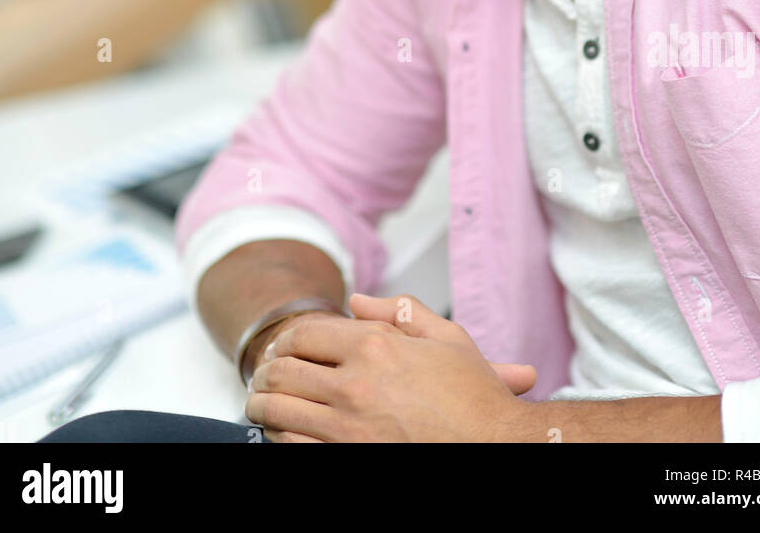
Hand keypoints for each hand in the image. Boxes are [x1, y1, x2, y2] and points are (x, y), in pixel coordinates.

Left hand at [244, 291, 535, 441]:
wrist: (498, 447)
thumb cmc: (476, 399)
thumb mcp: (447, 339)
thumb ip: (399, 311)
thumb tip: (357, 300)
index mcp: (376, 348)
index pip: (305, 335)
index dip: (286, 339)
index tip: (283, 348)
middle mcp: (356, 387)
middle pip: (282, 373)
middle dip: (265, 375)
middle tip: (262, 379)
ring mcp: (349, 431)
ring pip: (279, 414)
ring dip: (263, 408)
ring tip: (261, 406)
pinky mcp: (348, 460)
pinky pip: (293, 449)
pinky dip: (280, 439)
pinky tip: (284, 434)